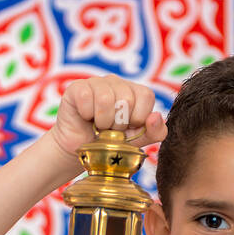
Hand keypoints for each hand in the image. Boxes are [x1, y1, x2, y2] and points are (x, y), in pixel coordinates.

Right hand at [50, 74, 166, 160]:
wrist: (79, 151)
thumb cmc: (108, 144)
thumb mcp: (137, 142)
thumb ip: (155, 132)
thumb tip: (156, 116)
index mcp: (134, 92)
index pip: (147, 96)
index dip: (137, 119)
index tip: (127, 128)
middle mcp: (117, 82)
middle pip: (126, 99)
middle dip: (118, 124)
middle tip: (109, 129)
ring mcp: (97, 82)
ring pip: (106, 99)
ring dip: (102, 122)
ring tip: (98, 126)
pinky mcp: (77, 87)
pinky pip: (86, 98)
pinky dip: (86, 115)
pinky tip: (85, 117)